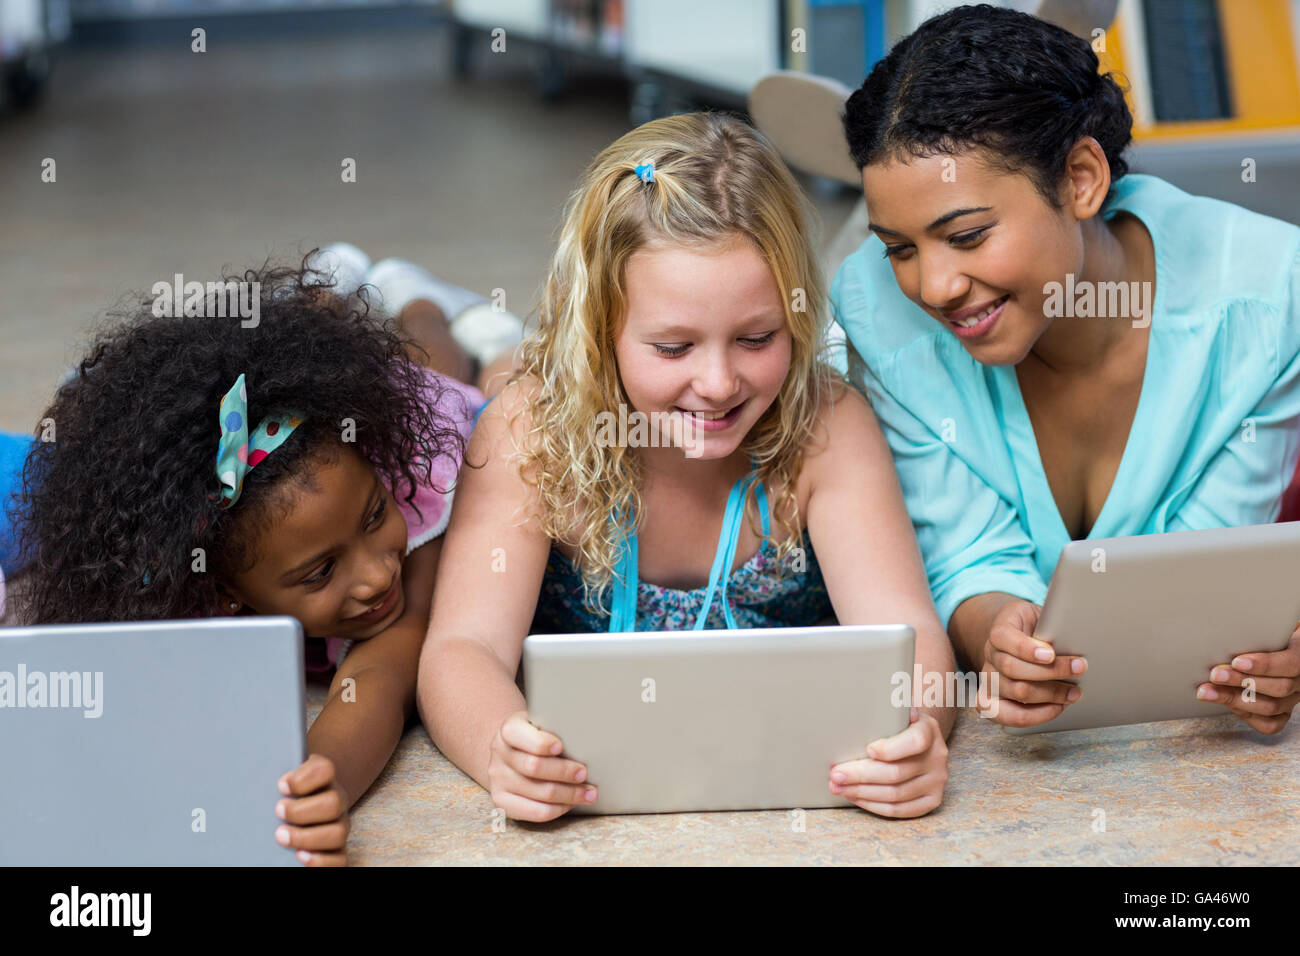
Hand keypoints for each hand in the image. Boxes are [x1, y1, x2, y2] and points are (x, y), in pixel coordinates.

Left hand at [276, 754, 349, 865]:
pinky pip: (341, 860)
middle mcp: (336, 801)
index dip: (304, 779)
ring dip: (307, 837)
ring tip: (281, 836)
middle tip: (277, 812)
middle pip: (333, 803)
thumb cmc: (281, 797)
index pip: (325, 770)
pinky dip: (321, 860)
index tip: (281, 786)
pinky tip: (299, 856)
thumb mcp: (278, 783)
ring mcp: (339, 826)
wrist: (292, 813)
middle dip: (302, 811)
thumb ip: (270, 778)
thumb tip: (249, 777)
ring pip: (338, 833)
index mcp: (323, 779)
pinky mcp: (338, 850)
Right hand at [488, 711, 595, 821]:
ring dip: (569, 794)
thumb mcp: (542, 723)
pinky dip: (559, 809)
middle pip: (533, 767)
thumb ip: (556, 726)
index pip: (518, 735)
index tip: (560, 746)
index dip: (539, 743)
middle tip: (583, 773)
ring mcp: (498, 780)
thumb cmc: (539, 737)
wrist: (513, 754)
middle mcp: (500, 754)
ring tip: (589, 793)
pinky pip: (536, 812)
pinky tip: (572, 803)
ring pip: (539, 793)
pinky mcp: (502, 802)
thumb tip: (587, 735)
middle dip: (563, 771)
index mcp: (509, 730)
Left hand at [829, 709, 947, 817]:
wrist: (919, 738)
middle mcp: (937, 756)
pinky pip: (900, 810)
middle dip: (860, 775)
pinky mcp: (931, 800)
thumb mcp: (894, 711)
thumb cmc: (897, 724)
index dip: (890, 749)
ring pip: (895, 794)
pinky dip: (874, 805)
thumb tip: (853, 710)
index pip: (915, 741)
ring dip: (861, 792)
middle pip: (896, 772)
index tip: (867, 750)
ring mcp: (936, 780)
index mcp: (929, 729)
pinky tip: (855, 797)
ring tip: (838, 787)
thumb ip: (882, 711)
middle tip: (836, 774)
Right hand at [981, 600, 1085, 726]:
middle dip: (1051, 672)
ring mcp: (989, 679)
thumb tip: (1077, 637)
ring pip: (1016, 691)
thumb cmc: (1036, 628)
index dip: (1026, 648)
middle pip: (1013, 668)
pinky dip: (1035, 715)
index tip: (1051, 654)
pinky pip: (1007, 715)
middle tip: (1080, 669)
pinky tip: (1056, 707)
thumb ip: (1053, 623)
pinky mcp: (992, 700)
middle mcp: (990, 655)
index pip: (1003, 638)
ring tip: (1074, 692)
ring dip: (1051, 695)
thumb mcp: (1042, 616)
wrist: (1016, 638)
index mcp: (999, 631)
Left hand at [1197, 626, 1299, 733]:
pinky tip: (1224, 702)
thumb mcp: (1266, 624)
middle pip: (1279, 687)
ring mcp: (1293, 699)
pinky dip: (1245, 714)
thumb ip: (1258, 625)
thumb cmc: (1266, 631)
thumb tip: (1234, 612)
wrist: (1271, 645)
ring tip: (1206, 690)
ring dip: (1233, 698)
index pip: (1291, 663)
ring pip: (1270, 707)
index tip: (1237, 661)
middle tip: (1214, 674)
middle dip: (1241, 681)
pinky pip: (1269, 723)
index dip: (1264, 664)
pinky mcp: (1283, 713)